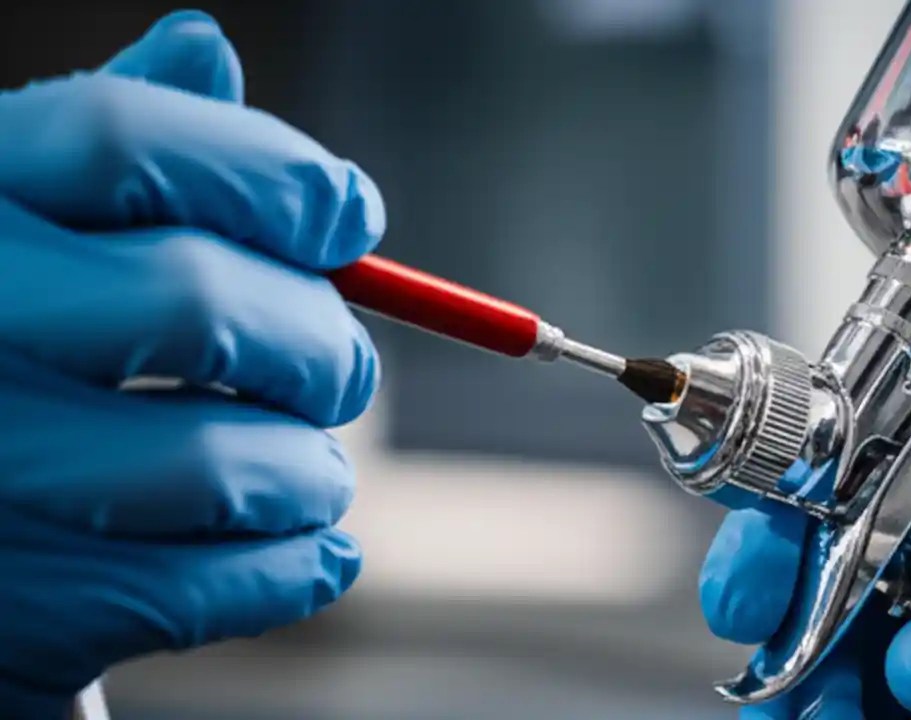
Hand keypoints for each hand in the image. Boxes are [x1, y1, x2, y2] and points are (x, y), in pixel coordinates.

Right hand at [0, 12, 381, 715]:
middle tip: (346, 371)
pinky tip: (310, 547)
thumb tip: (205, 48)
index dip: (271, 170)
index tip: (353, 213)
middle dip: (320, 342)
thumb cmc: (16, 351)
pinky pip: (210, 585)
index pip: (125, 138)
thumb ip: (121, 148)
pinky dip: (297, 567)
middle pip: (193, 303)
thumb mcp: (33, 223)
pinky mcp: (19, 604)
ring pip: (216, 464)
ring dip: (314, 472)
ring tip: (319, 471)